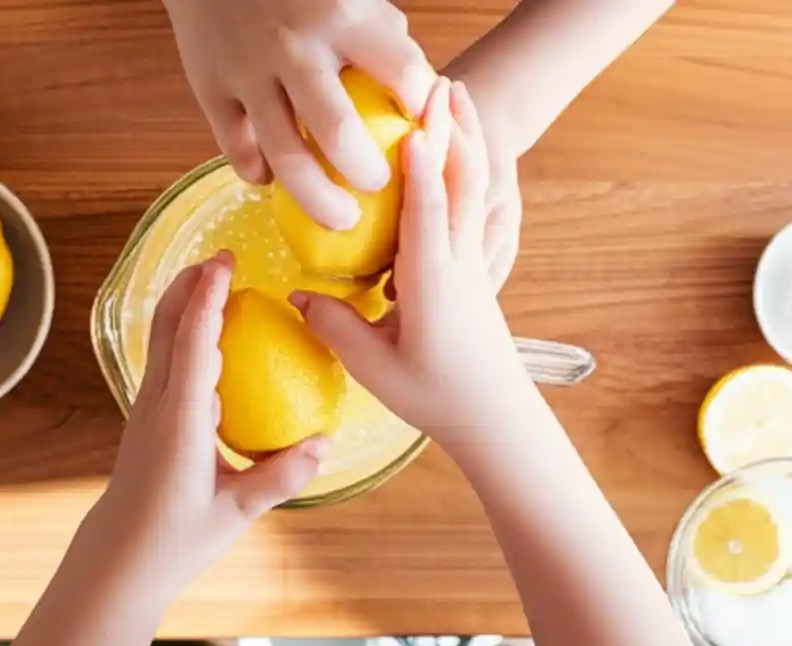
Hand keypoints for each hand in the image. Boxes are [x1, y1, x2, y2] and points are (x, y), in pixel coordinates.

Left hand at [101, 252, 325, 584]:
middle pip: (167, 326)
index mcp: (179, 422)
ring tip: (216, 281)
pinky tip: (210, 338)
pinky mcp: (146, 418)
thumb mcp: (235, 513)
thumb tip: (323, 444)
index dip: (208, 299)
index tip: (224, 263)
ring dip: (184, 303)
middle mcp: (156, 405)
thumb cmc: (175, 540)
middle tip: (223, 257)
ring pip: (161, 339)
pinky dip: (184, 333)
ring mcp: (146, 409)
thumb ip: (280, 477)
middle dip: (191, 285)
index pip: (193, 345)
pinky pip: (164, 360)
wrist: (119, 560)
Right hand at [164, 0, 434, 229]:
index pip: (403, 74)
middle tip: (378, 187)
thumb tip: (422, 98)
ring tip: (342, 217)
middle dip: (368, 175)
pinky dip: (262, 176)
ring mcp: (249, 72)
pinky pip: (240, 153)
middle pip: (339, 134)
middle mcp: (296, 47)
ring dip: (319, 200)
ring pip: (285, 158)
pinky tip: (276, 178)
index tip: (424, 134)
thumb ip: (384, 39)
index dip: (423, 111)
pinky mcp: (211, 90)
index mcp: (344, 16)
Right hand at [291, 80, 529, 449]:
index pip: (427, 216)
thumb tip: (297, 294)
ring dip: (466, 139)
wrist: (494, 415)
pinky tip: (455, 155)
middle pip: (462, 184)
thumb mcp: (375, 368)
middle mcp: (459, 264)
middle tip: (441, 84)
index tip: (414, 125)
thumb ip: (335, 327)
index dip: (420, 169)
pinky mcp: (476, 268)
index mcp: (433, 285)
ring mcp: (473, 263)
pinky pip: (474, 206)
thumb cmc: (435, 396)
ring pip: (474, 189)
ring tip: (456, 98)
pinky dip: (466, 170)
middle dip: (453, 130)